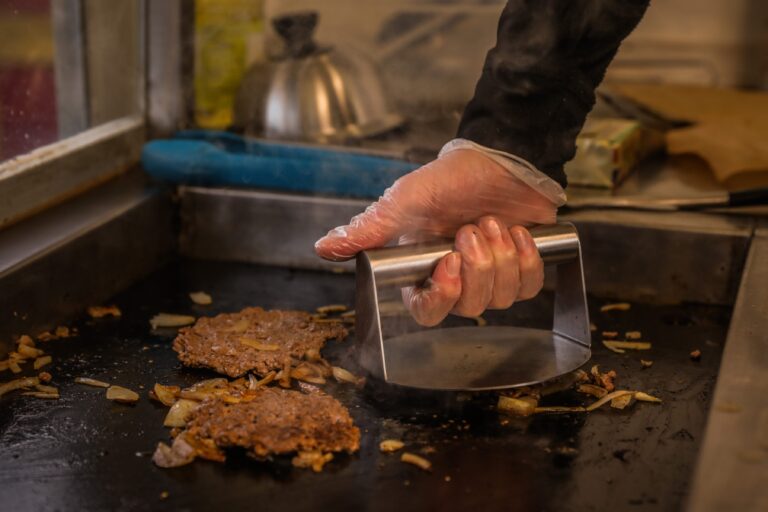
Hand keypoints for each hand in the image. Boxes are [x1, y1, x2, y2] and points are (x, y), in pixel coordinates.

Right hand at [315, 149, 557, 325]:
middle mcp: (456, 281)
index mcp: (423, 271)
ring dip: (501, 256)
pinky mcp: (521, 270)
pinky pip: (529, 287)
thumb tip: (323, 247)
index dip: (441, 295)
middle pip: (469, 307)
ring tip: (494, 222)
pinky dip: (526, 258)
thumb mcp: (404, 202)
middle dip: (477, 265)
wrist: (498, 160)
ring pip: (501, 299)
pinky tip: (518, 232)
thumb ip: (367, 230)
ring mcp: (490, 278)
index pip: (426, 312)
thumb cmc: (449, 180)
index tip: (449, 262)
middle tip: (473, 228)